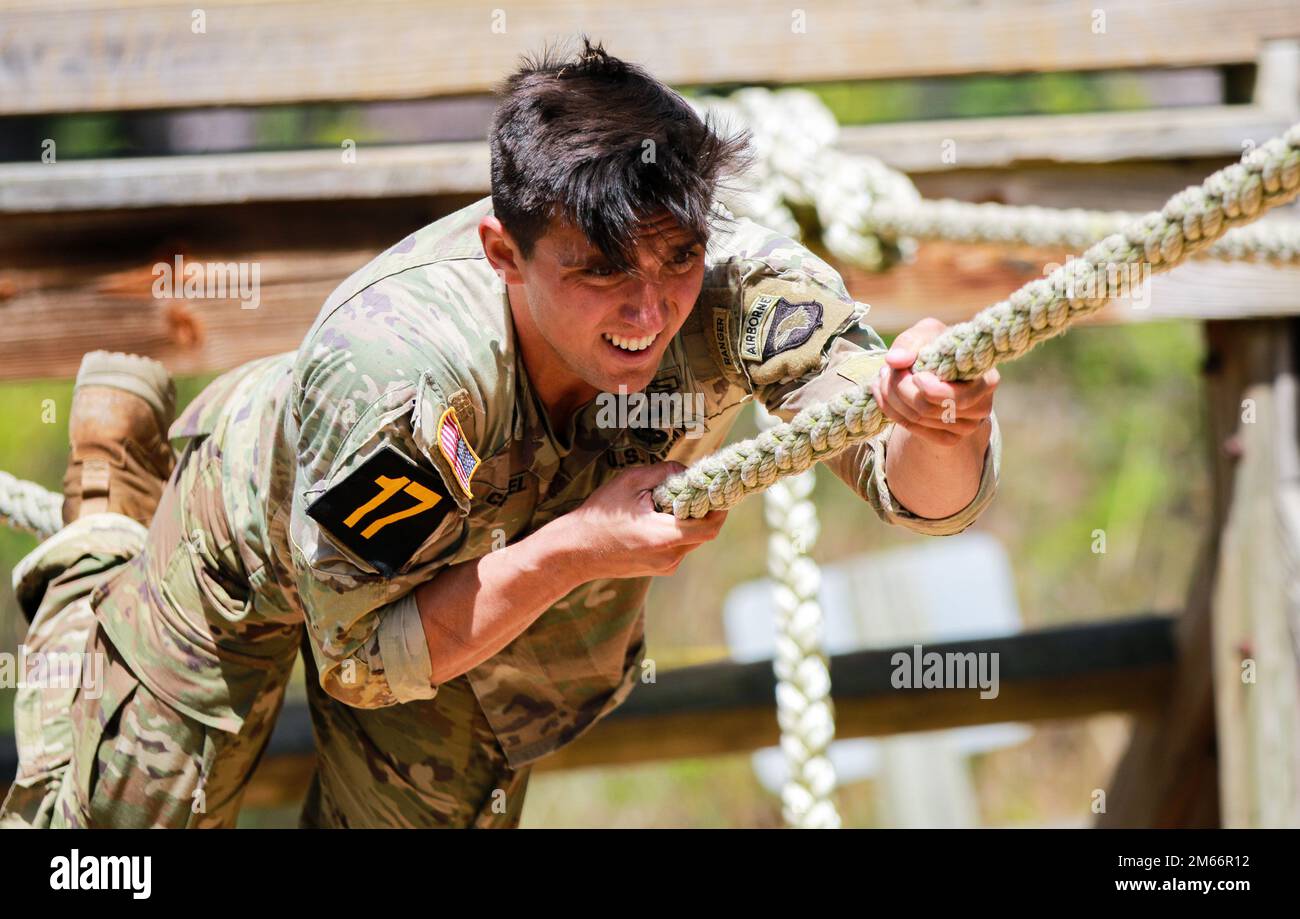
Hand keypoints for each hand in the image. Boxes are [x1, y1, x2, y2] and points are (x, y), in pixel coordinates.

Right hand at [549, 462, 727, 578]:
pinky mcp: (658, 569)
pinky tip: (656, 517)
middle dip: (703, 510)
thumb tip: (687, 471)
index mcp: (665, 537)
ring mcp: (665, 566)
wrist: (574, 551)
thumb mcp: (629, 482)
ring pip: (691, 539)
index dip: (720, 507)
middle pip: (703, 532)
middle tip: (694, 488)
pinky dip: (676, 530)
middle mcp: (669, 557)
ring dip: (688, 520)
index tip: (718, 489)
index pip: (710, 527)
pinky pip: (679, 547)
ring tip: (668, 501)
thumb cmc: (600, 515)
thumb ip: (664, 472)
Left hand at [870, 317, 998, 447]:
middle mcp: (982, 407)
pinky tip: (885, 395)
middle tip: (886, 370)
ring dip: (890, 397)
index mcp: (987, 379)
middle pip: (928, 408)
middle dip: (898, 387)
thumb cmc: (937, 347)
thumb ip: (910, 342)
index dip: (928, 388)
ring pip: (916, 419)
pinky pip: (914, 430)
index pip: (956, 396)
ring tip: (884, 377)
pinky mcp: (949, 438)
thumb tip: (894, 360)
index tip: (913, 372)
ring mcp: (967, 427)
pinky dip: (892, 412)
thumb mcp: (926, 334)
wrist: (940, 371)